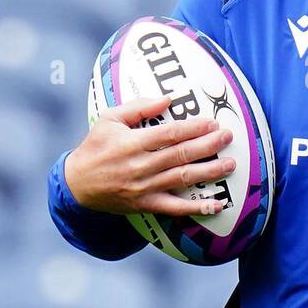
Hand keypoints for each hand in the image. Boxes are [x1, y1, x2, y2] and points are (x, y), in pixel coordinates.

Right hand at [63, 97, 235, 215]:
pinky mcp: (146, 205)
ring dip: (209, 172)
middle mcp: (140, 166)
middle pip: (181, 154)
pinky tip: (217, 204)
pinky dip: (197, 207)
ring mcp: (144, 187)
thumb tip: (168, 99)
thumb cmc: (95, 147)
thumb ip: (139, 107)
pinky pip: (175, 207)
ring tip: (230, 164)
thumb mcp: (109, 119)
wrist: (76, 184)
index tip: (212, 123)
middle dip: (208, 145)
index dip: (194, 128)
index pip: (170, 134)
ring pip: (182, 178)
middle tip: (228, 137)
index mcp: (132, 142)